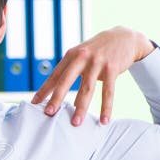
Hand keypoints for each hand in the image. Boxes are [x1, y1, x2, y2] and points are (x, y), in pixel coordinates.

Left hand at [30, 26, 154, 125]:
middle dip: (57, 98)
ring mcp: (97, 62)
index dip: (44, 90)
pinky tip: (104, 120)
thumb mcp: (82, 55)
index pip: (55, 75)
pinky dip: (106, 107)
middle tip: (49, 113)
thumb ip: (71, 72)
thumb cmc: (98, 51)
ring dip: (81, 108)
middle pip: (66, 81)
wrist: (125, 37)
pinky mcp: (112, 68)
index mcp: (71, 55)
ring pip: (87, 89)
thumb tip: (61, 97)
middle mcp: (82, 57)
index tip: (34, 103)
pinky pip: (108, 91)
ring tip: (76, 123)